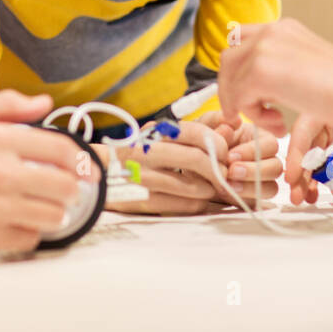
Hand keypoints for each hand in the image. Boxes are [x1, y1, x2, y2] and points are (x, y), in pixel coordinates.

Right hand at [0, 90, 93, 251]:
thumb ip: (6, 105)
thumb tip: (44, 103)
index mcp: (0, 140)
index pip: (59, 149)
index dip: (78, 158)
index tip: (85, 165)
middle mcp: (3, 174)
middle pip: (63, 185)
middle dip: (70, 186)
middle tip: (66, 187)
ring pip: (52, 215)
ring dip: (55, 210)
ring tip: (46, 205)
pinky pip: (29, 238)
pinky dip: (31, 232)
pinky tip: (22, 222)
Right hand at [105, 120, 231, 215]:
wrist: (101, 173)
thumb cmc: (140, 153)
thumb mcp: (163, 135)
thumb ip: (199, 129)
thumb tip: (231, 125)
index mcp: (156, 133)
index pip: (197, 133)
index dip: (219, 144)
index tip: (225, 153)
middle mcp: (149, 152)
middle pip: (198, 159)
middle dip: (219, 169)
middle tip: (223, 174)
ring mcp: (146, 178)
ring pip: (196, 187)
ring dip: (210, 189)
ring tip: (209, 187)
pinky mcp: (145, 202)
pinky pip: (186, 206)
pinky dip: (198, 203)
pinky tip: (196, 199)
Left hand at [198, 110, 282, 205]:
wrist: (190, 164)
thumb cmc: (203, 141)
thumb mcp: (205, 126)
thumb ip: (216, 121)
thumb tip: (232, 124)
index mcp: (259, 138)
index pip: (270, 145)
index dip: (253, 152)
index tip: (231, 156)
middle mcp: (264, 159)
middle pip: (276, 168)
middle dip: (254, 171)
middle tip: (231, 171)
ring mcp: (260, 180)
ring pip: (271, 187)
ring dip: (250, 187)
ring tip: (227, 185)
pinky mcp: (252, 197)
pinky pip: (258, 202)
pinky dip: (243, 198)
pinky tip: (227, 193)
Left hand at [218, 18, 332, 136]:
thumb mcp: (307, 68)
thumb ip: (281, 68)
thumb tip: (255, 88)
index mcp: (284, 28)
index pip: (240, 41)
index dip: (237, 70)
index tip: (245, 94)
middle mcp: (271, 31)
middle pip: (228, 59)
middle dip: (235, 90)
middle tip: (258, 113)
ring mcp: (263, 48)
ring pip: (230, 80)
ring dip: (248, 107)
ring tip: (276, 123)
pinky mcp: (260, 70)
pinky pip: (238, 97)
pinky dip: (255, 116)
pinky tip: (280, 125)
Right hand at [283, 116, 332, 204]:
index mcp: (325, 107)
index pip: (302, 134)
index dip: (295, 156)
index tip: (291, 177)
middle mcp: (332, 121)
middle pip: (310, 149)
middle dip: (302, 175)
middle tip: (298, 196)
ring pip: (324, 160)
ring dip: (316, 180)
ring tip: (311, 198)